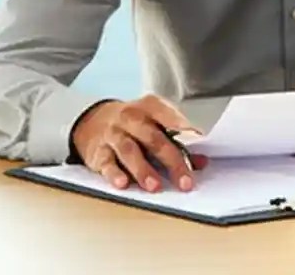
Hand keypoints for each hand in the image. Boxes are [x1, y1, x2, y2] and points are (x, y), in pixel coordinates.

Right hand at [71, 94, 207, 192]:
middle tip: (184, 181)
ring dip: (143, 170)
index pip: (167, 114)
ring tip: (155, 186)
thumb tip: (201, 163)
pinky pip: (107, 163)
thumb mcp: (155, 124)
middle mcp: (131, 118)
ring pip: (129, 151)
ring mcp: (113, 134)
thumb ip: (177, 143)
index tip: (196, 137)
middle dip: (171, 161)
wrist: (93, 120)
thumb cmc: (133, 124)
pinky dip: (115, 174)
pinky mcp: (98, 152)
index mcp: (149, 108)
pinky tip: (123, 183)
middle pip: (154, 139)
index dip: (181, 124)